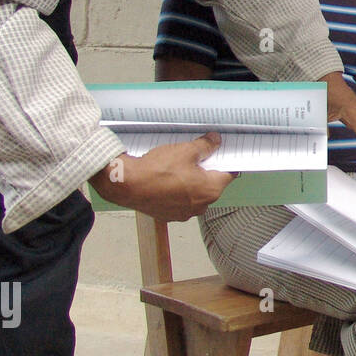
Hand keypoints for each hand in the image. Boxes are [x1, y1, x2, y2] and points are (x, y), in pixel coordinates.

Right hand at [89, 134, 235, 220]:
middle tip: (194, 158)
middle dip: (205, 171)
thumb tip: (216, 141)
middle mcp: (201, 206)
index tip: (220, 154)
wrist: (127, 185)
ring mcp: (185, 213)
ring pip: (195, 194)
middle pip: (211, 185)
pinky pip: (179, 201)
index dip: (225, 162)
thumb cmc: (158, 169)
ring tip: (176, 169)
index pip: (228, 174)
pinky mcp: (169, 215)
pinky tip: (166, 181)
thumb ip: (205, 146)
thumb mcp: (186, 150)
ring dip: (190, 183)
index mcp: (211, 190)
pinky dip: (176, 192)